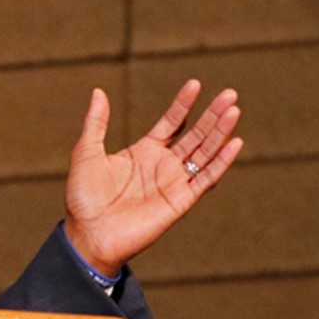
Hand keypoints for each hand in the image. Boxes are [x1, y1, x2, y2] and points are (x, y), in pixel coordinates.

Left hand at [61, 79, 242, 275]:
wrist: (88, 234)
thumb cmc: (83, 198)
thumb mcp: (86, 152)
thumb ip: (96, 122)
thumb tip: (99, 91)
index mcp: (144, 152)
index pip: (172, 122)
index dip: (183, 104)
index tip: (195, 84)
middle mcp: (163, 165)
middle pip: (195, 135)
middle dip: (212, 114)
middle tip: (230, 93)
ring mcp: (174, 183)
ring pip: (205, 153)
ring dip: (220, 132)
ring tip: (234, 110)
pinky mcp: (180, 201)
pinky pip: (206, 179)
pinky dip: (221, 162)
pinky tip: (234, 143)